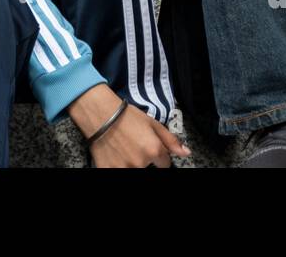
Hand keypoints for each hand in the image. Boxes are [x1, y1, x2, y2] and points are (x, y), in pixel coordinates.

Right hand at [68, 84, 189, 167]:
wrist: (99, 114)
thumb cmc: (126, 115)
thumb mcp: (152, 123)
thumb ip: (171, 140)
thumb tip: (186, 153)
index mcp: (154, 151)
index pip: (165, 165)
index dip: (159, 156)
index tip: (151, 149)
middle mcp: (141, 163)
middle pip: (148, 168)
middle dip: (144, 159)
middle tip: (134, 145)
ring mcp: (124, 169)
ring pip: (134, 170)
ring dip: (131, 163)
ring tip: (124, 149)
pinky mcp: (108, 171)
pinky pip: (118, 171)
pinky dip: (118, 164)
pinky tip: (115, 154)